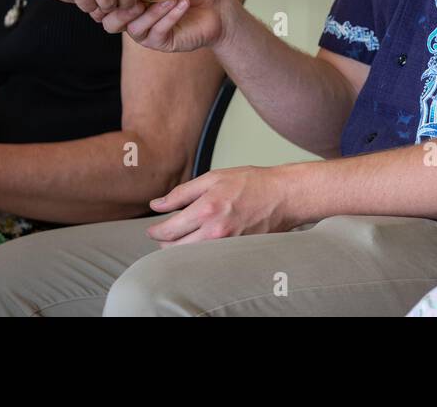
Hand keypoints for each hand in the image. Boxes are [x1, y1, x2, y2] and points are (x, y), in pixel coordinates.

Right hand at [101, 0, 225, 52]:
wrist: (216, 4)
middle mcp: (134, 18)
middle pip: (110, 22)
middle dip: (121, 9)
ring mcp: (147, 32)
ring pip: (134, 28)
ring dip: (152, 11)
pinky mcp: (162, 42)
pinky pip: (158, 31)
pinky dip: (169, 16)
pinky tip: (182, 3)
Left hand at [145, 166, 292, 244]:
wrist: (283, 196)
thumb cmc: (252, 183)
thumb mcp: (213, 178)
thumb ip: (182, 193)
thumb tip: (156, 205)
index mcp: (206, 209)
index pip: (168, 230)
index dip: (155, 231)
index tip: (153, 228)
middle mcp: (215, 231)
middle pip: (175, 248)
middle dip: (165, 242)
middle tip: (164, 233)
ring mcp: (226, 245)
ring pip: (190, 256)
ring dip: (180, 249)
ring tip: (181, 238)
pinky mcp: (235, 252)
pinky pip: (208, 258)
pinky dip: (199, 252)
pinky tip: (200, 242)